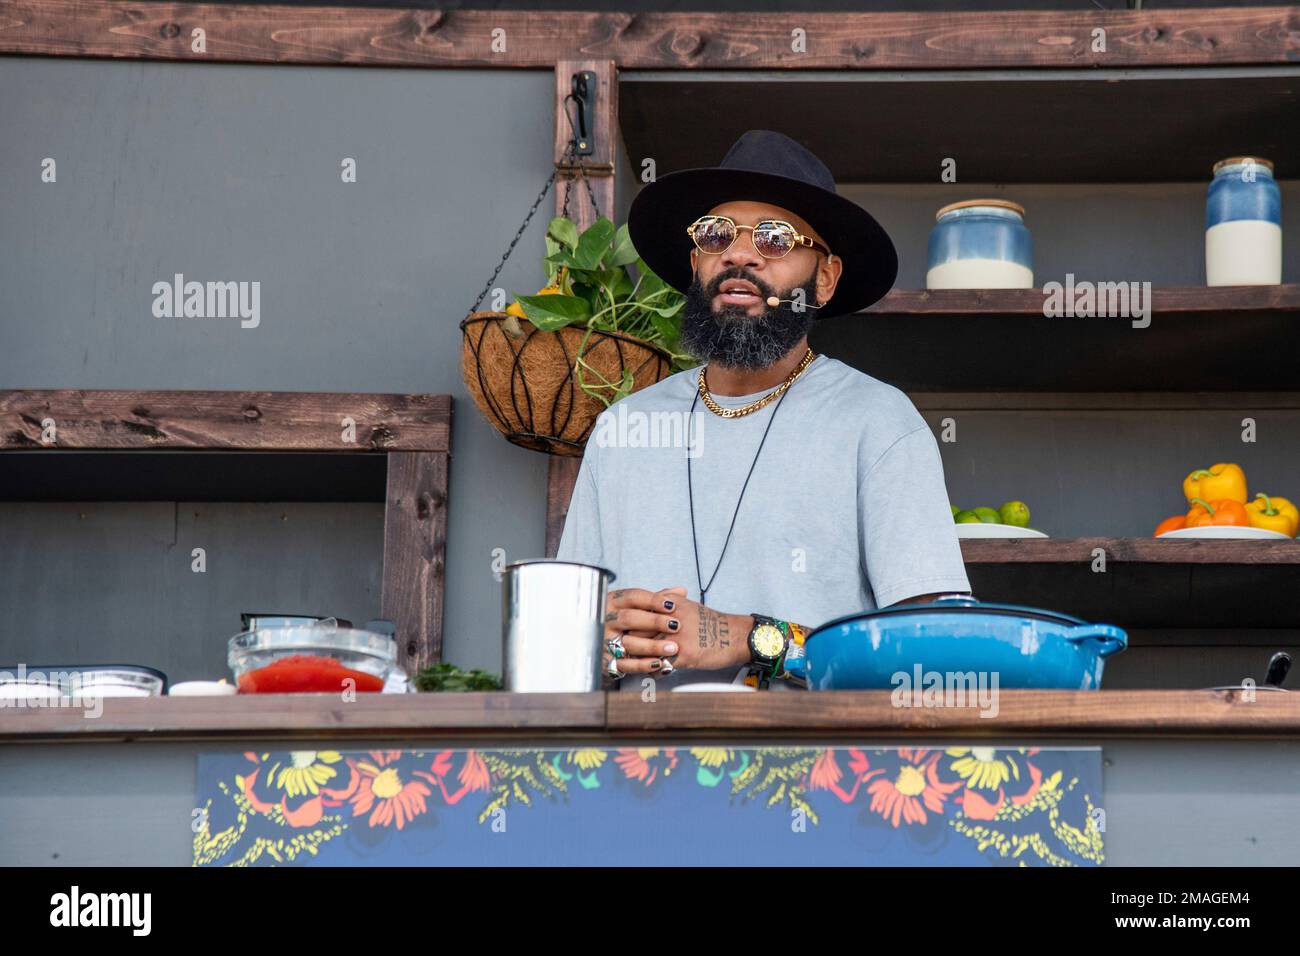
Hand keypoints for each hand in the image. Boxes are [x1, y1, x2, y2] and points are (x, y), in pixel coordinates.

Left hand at [601, 585, 751, 676]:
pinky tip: (652, 673)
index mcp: (668, 604)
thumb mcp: (688, 605)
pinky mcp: (684, 654)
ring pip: (645, 649)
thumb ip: (667, 600)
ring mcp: (676, 637)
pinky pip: (660, 665)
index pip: (637, 612)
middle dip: (626, 643)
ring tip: (632, 664)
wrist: (734, 636)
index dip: (625, 625)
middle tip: (618, 652)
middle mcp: (670, 618)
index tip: (617, 631)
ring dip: (637, 659)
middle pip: (636, 631)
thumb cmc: (710, 622)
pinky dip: (653, 671)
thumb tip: (651, 600)